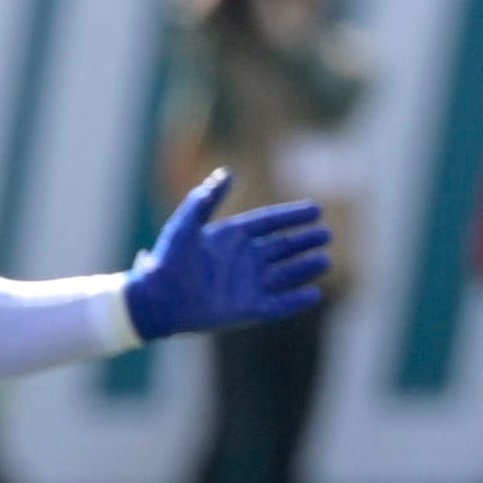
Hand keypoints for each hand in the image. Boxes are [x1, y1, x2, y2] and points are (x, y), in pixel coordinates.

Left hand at [122, 169, 332, 339]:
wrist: (156, 301)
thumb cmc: (168, 260)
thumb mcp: (186, 225)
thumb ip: (206, 200)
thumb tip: (227, 172)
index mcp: (231, 237)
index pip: (269, 223)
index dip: (292, 216)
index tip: (316, 210)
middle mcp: (243, 260)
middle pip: (282, 247)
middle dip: (304, 241)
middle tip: (327, 234)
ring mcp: (247, 285)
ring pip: (285, 274)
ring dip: (306, 267)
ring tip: (325, 260)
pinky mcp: (247, 310)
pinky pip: (279, 305)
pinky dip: (297, 301)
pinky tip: (315, 293)